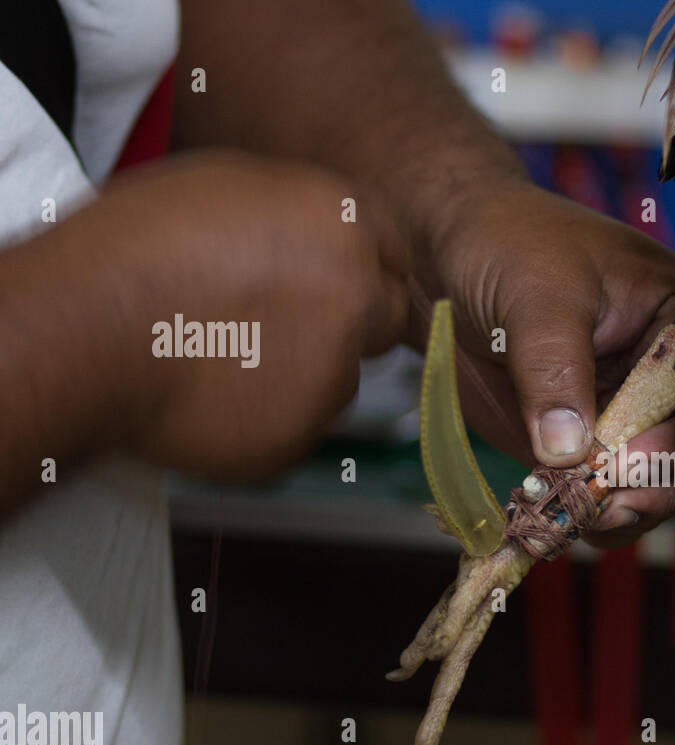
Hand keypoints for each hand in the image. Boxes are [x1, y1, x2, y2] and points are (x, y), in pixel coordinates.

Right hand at [95, 151, 408, 478]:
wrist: (87, 326)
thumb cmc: (135, 247)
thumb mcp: (226, 188)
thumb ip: (296, 216)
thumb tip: (317, 238)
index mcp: (341, 222)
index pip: (392, 251)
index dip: (360, 267)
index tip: (334, 281)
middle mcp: (357, 294)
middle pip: (383, 315)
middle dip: (348, 322)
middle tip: (280, 323)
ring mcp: (336, 370)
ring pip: (341, 376)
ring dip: (305, 373)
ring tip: (225, 358)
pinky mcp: (303, 433)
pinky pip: (298, 426)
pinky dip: (268, 417)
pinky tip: (214, 396)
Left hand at [420, 178, 674, 547]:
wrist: (444, 255)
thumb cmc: (505, 243)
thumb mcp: (535, 293)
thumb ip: (555, 368)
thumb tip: (569, 449)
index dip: (674, 436)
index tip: (624, 462)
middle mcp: (668, 377)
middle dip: (653, 487)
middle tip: (601, 506)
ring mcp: (627, 417)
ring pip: (653, 487)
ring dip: (618, 512)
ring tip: (572, 516)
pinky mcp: (584, 447)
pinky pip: (601, 496)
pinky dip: (582, 515)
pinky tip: (552, 515)